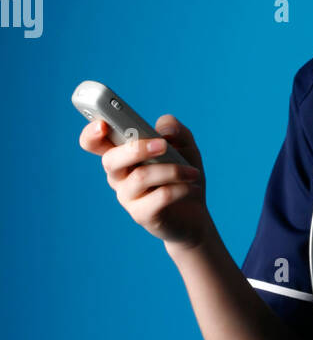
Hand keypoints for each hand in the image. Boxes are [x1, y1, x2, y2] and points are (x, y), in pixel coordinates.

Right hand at [78, 112, 211, 249]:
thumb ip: (174, 128)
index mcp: (121, 153)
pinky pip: (159, 197)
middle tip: (163, 145)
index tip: (101, 124)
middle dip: (136, 149)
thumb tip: (165, 130)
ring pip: (140, 177)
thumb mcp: (185, 145)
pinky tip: (192, 187)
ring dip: (171, 170)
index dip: (91, 134)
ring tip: (192, 171)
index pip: (93, 142)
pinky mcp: (141, 214)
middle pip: (110, 160)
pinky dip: (179, 189)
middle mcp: (118, 175)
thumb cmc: (183, 173)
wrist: (194, 214)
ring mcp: (127, 196)